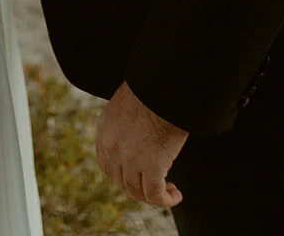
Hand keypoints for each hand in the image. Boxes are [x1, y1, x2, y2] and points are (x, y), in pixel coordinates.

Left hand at [95, 81, 187, 209]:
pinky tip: (177, 195)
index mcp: (105, 128)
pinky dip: (166, 200)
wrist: (166, 84)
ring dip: (153, 195)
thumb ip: (126, 122)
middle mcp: (112, 146)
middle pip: (121, 180)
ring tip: (169, 190)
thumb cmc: (155, 89)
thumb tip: (137, 134)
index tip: (139, 175)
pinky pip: (155, 195)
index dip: (123, 174)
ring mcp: (129, 158)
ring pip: (137, 192)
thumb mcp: (129, 103)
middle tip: (158, 184)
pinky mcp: (150, 166)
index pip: (107, 163)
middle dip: (139, 186)